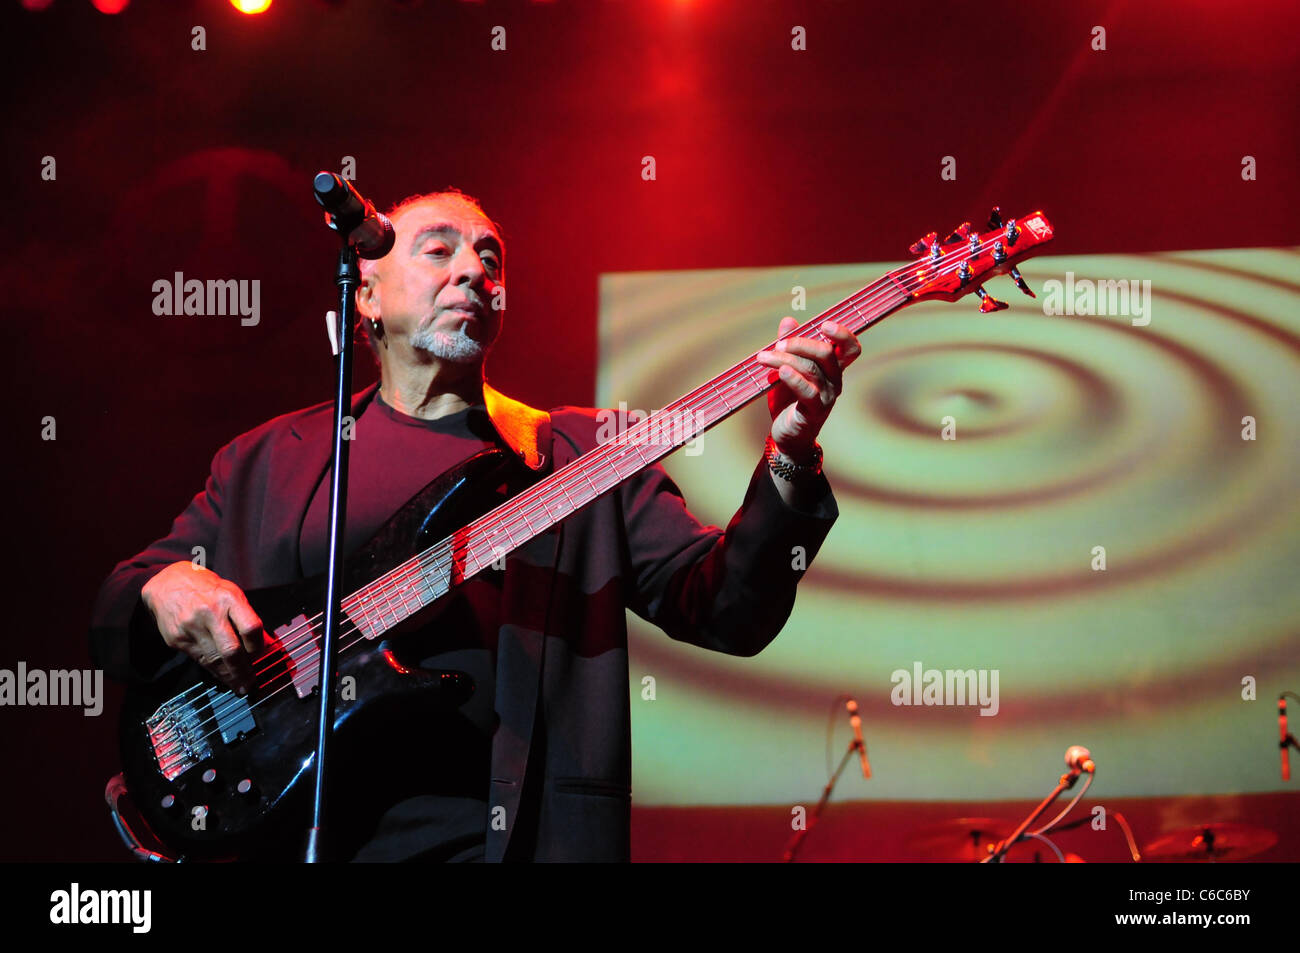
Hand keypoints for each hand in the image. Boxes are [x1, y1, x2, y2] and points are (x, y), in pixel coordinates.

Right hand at [141, 561, 265, 693]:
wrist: (168, 584)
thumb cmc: (207, 590)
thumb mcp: (232, 595)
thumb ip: (248, 618)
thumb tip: (266, 644)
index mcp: (228, 598)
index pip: (250, 628)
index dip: (258, 647)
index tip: (261, 656)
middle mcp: (209, 613)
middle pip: (231, 650)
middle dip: (243, 671)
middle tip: (250, 683)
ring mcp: (191, 627)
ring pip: (214, 660)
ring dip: (229, 676)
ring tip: (239, 684)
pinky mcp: (177, 638)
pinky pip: (199, 660)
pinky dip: (213, 670)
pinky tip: (221, 674)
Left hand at [755, 316, 860, 456]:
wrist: (786, 435)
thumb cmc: (789, 400)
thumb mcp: (786, 369)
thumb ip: (788, 346)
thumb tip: (788, 321)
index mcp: (832, 369)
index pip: (850, 348)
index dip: (843, 334)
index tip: (824, 324)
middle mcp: (835, 381)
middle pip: (826, 353)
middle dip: (800, 344)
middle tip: (777, 345)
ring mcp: (827, 397)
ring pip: (810, 370)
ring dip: (784, 359)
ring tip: (763, 358)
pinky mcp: (815, 411)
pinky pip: (808, 391)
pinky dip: (793, 379)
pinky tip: (780, 372)